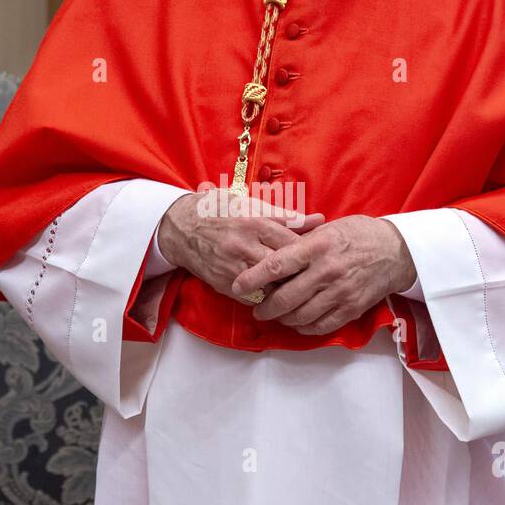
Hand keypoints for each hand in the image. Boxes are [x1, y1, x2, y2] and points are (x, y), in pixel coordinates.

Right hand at [157, 190, 325, 302]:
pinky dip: (268, 298)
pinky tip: (280, 298)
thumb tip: (319, 220)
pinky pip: (253, 298)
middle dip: (303, 274)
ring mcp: (233, 267)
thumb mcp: (252, 205)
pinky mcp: (224, 284)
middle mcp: (244, 246)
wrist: (181, 227)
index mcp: (254, 223)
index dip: (311, 252)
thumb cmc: (220, 211)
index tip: (323, 258)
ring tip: (303, 291)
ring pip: (270, 286)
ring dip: (287, 290)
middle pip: (284, 267)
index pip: (292, 242)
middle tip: (319, 279)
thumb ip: (287, 216)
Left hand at [230, 215, 416, 334]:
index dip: (253, 278)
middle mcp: (327, 270)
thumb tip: (268, 250)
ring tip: (275, 315)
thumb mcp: (326, 228)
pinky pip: (320, 326)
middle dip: (265, 308)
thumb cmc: (357, 234)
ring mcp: (340, 292)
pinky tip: (297, 322)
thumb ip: (299, 241)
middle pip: (286, 297)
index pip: (277, 264)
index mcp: (318, 246)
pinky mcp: (351, 308)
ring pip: (300, 316)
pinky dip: (304, 327)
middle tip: (256, 309)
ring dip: (283, 319)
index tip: (238, 285)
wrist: (396, 251)